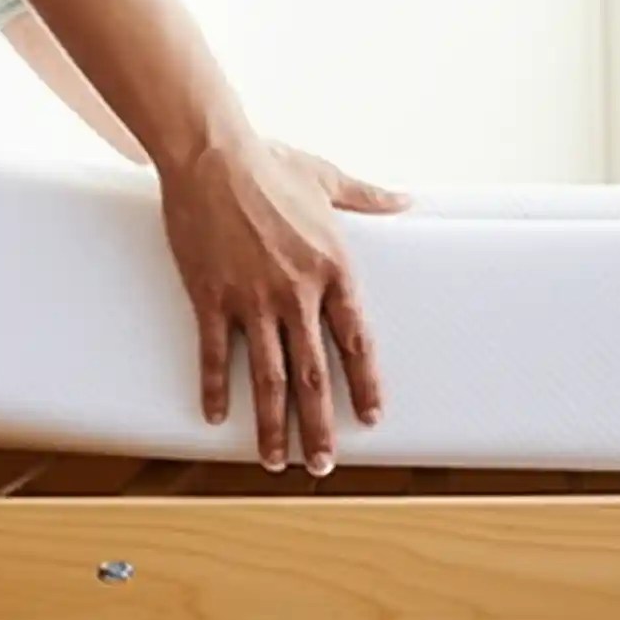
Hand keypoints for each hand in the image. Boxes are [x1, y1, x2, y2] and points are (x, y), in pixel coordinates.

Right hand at [158, 138, 409, 475]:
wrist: (212, 154)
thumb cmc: (270, 164)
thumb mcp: (328, 179)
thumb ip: (369, 198)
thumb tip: (407, 200)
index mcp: (332, 268)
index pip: (356, 340)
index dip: (366, 384)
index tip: (371, 418)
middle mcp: (296, 292)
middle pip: (314, 373)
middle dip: (319, 425)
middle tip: (322, 465)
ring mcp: (252, 299)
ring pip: (267, 376)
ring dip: (272, 423)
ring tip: (275, 460)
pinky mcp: (211, 296)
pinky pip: (214, 354)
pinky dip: (215, 388)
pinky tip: (217, 417)